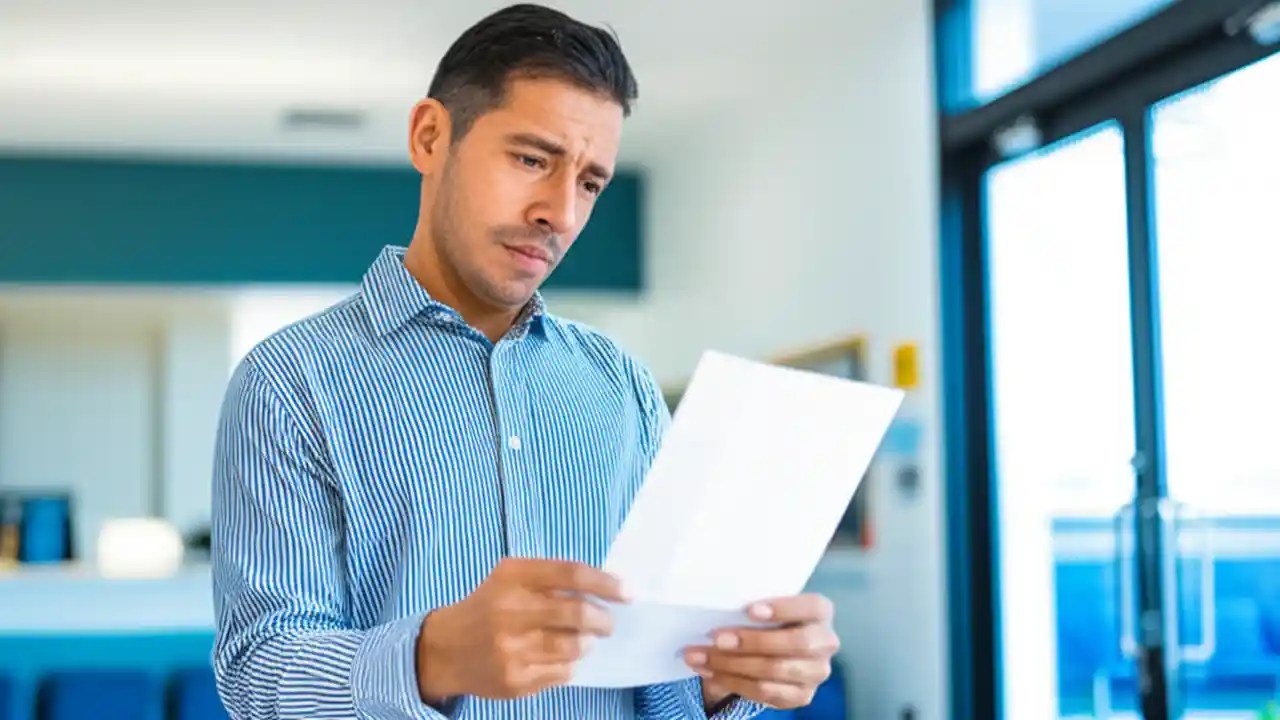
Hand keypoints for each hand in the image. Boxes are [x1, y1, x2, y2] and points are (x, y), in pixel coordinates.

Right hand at [415, 558, 627, 701]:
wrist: (444, 649)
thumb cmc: (488, 606)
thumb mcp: (510, 578)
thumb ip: (551, 579)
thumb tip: (606, 589)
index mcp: (512, 577)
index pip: (571, 574)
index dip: (606, 583)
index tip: (627, 593)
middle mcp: (510, 611)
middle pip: (578, 614)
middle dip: (604, 620)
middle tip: (607, 623)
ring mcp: (512, 650)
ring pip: (575, 647)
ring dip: (587, 643)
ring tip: (581, 640)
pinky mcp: (514, 681)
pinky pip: (563, 673)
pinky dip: (569, 664)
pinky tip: (557, 658)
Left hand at [685, 594, 838, 709]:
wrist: (772, 649)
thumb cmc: (766, 619)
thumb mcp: (765, 605)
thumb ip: (753, 605)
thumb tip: (715, 605)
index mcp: (820, 612)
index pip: (811, 607)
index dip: (783, 609)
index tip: (749, 610)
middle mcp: (826, 642)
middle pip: (796, 643)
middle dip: (752, 641)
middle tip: (716, 637)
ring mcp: (816, 672)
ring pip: (775, 671)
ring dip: (731, 664)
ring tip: (699, 657)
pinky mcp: (801, 696)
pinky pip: (765, 692)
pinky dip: (732, 681)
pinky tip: (710, 671)